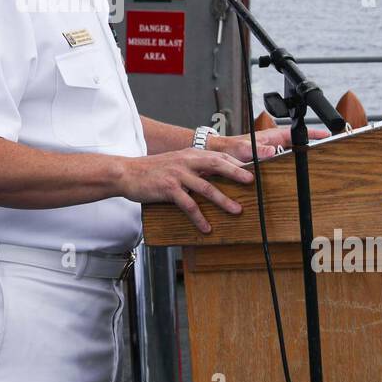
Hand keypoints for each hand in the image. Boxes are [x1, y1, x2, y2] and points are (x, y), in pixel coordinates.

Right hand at [120, 149, 249, 233]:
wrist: (127, 173)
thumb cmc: (153, 170)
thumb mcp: (176, 162)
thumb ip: (195, 166)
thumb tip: (216, 175)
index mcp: (191, 154)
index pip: (219, 156)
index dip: (237, 160)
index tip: (254, 165)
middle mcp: (186, 162)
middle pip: (217, 165)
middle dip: (236, 172)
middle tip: (252, 181)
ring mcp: (178, 175)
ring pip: (206, 187)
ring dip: (223, 199)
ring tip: (237, 210)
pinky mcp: (168, 189)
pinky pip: (188, 205)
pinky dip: (199, 217)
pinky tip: (206, 227)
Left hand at [213, 127, 331, 161]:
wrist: (218, 153)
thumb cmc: (229, 149)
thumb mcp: (244, 150)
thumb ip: (257, 150)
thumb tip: (272, 151)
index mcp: (270, 137)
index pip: (295, 133)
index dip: (312, 133)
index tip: (326, 135)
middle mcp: (272, 142)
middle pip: (298, 141)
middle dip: (313, 141)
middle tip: (328, 145)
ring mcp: (270, 149)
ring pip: (292, 149)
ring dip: (304, 151)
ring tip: (320, 156)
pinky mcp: (267, 157)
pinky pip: (285, 157)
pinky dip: (294, 159)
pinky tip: (299, 166)